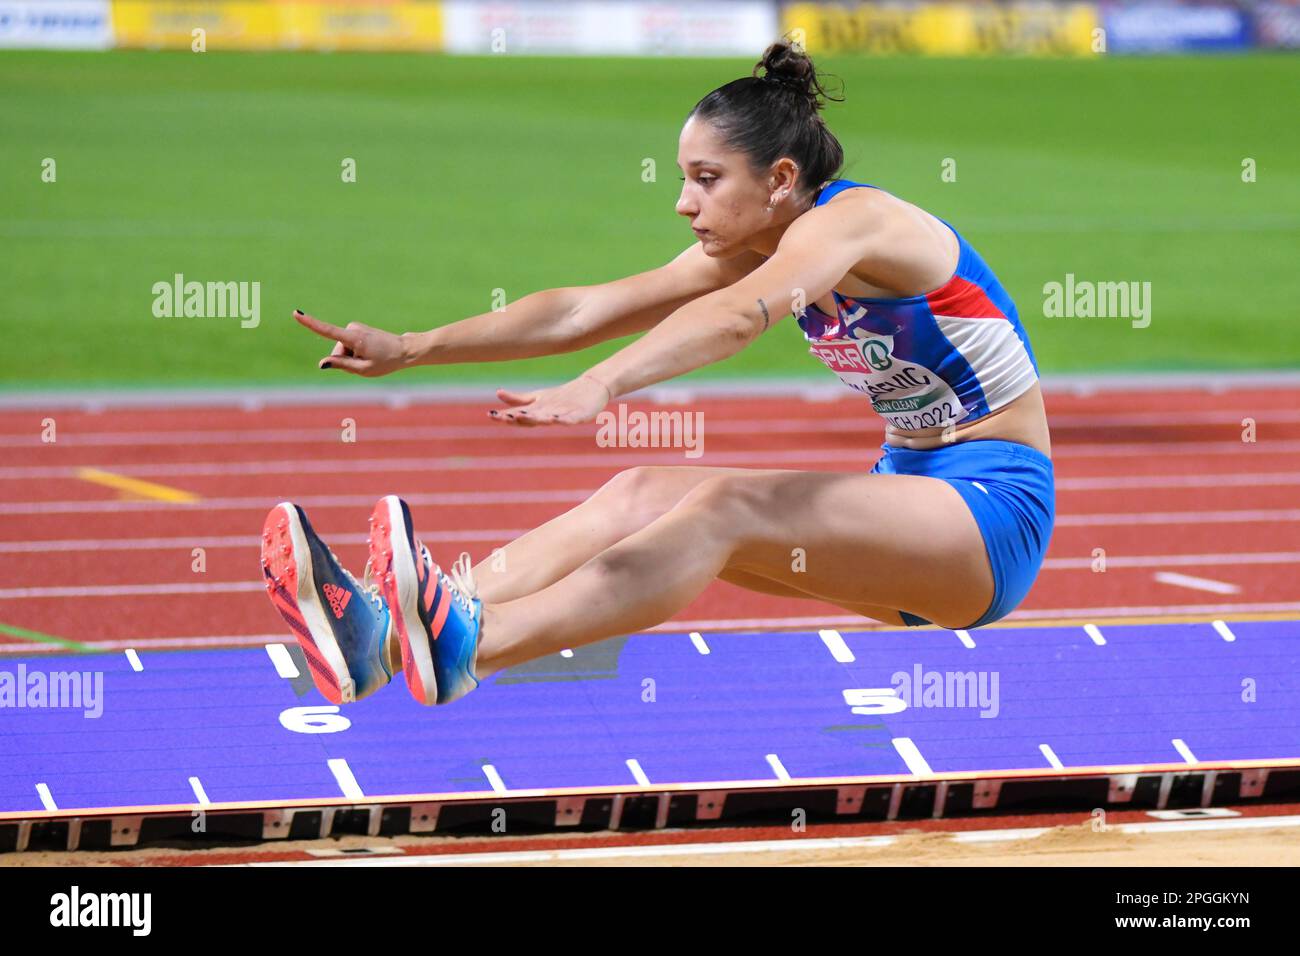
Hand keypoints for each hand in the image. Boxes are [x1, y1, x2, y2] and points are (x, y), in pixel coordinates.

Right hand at [294, 309, 408, 376]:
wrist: (404, 350)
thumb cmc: (386, 362)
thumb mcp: (364, 369)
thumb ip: (341, 365)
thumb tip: (322, 363)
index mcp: (354, 338)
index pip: (326, 331)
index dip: (310, 323)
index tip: (296, 313)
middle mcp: (352, 329)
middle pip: (337, 352)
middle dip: (347, 362)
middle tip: (367, 363)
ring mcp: (354, 328)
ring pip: (342, 350)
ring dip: (353, 358)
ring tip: (371, 358)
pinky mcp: (356, 330)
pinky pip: (348, 347)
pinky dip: (355, 354)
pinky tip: (370, 354)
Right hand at [489, 373, 612, 426]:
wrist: (591, 389)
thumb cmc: (563, 396)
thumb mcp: (538, 396)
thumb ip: (518, 399)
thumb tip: (497, 393)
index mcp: (538, 412)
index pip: (518, 415)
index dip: (506, 416)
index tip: (491, 415)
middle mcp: (548, 417)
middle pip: (531, 419)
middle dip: (518, 419)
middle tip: (505, 417)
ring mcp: (563, 416)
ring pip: (547, 420)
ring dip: (535, 420)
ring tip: (523, 416)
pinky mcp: (579, 416)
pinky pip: (569, 419)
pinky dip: (561, 420)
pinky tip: (553, 418)